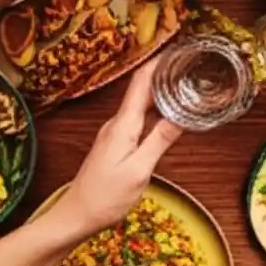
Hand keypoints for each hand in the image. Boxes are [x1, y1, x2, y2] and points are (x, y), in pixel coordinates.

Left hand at [52, 59, 182, 236]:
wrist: (75, 216)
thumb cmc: (104, 198)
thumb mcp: (139, 170)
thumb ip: (160, 140)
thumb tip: (181, 116)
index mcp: (123, 125)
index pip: (141, 82)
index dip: (158, 62)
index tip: (177, 48)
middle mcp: (116, 124)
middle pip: (142, 89)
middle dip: (164, 73)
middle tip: (189, 63)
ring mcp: (114, 133)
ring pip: (140, 103)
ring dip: (160, 91)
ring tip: (183, 82)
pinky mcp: (115, 143)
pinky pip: (137, 117)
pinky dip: (154, 109)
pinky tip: (166, 113)